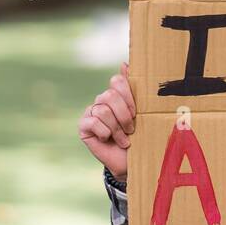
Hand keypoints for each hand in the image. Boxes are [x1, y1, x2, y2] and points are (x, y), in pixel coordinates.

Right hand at [79, 62, 136, 180]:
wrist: (130, 162)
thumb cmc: (139, 137)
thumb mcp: (142, 113)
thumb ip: (134, 89)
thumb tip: (124, 63)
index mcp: (117, 94)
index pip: (117, 81)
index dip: (128, 97)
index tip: (137, 113)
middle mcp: (102, 100)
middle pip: (110, 95)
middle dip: (124, 115)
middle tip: (132, 128)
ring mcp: (91, 111)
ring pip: (103, 110)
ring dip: (117, 128)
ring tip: (124, 139)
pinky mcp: (83, 125)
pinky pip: (93, 122)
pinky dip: (105, 133)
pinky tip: (108, 140)